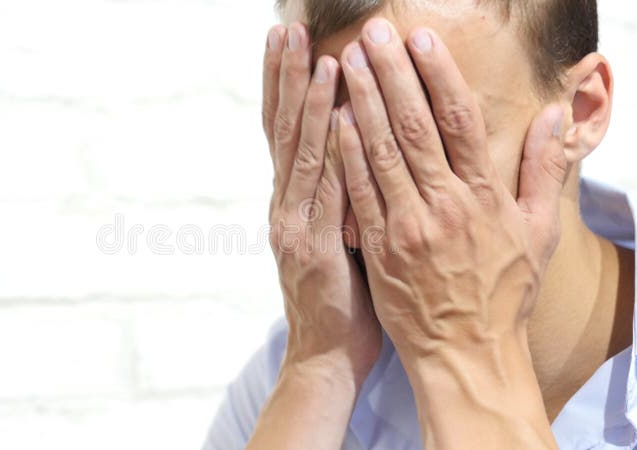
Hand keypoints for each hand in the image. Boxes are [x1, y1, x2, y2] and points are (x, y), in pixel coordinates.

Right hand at [264, 22, 381, 384]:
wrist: (326, 354)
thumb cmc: (341, 294)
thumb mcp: (335, 235)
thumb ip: (338, 193)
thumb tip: (356, 150)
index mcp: (293, 200)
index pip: (284, 133)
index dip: (284, 87)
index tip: (288, 43)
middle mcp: (285, 204)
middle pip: (280, 130)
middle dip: (283, 78)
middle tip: (284, 29)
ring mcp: (293, 224)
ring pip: (298, 151)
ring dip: (304, 100)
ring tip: (313, 54)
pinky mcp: (311, 245)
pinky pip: (322, 187)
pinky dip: (326, 146)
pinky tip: (333, 112)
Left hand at [336, 19, 563, 447]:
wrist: (466, 353)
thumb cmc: (503, 293)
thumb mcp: (537, 233)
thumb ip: (543, 171)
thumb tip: (552, 116)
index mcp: (484, 196)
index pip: (459, 122)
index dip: (438, 76)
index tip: (421, 40)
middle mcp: (445, 205)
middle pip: (414, 127)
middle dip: (391, 75)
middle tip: (372, 34)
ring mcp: (409, 226)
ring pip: (381, 153)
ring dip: (361, 104)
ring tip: (346, 62)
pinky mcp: (380, 248)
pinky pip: (359, 194)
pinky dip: (346, 155)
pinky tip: (333, 121)